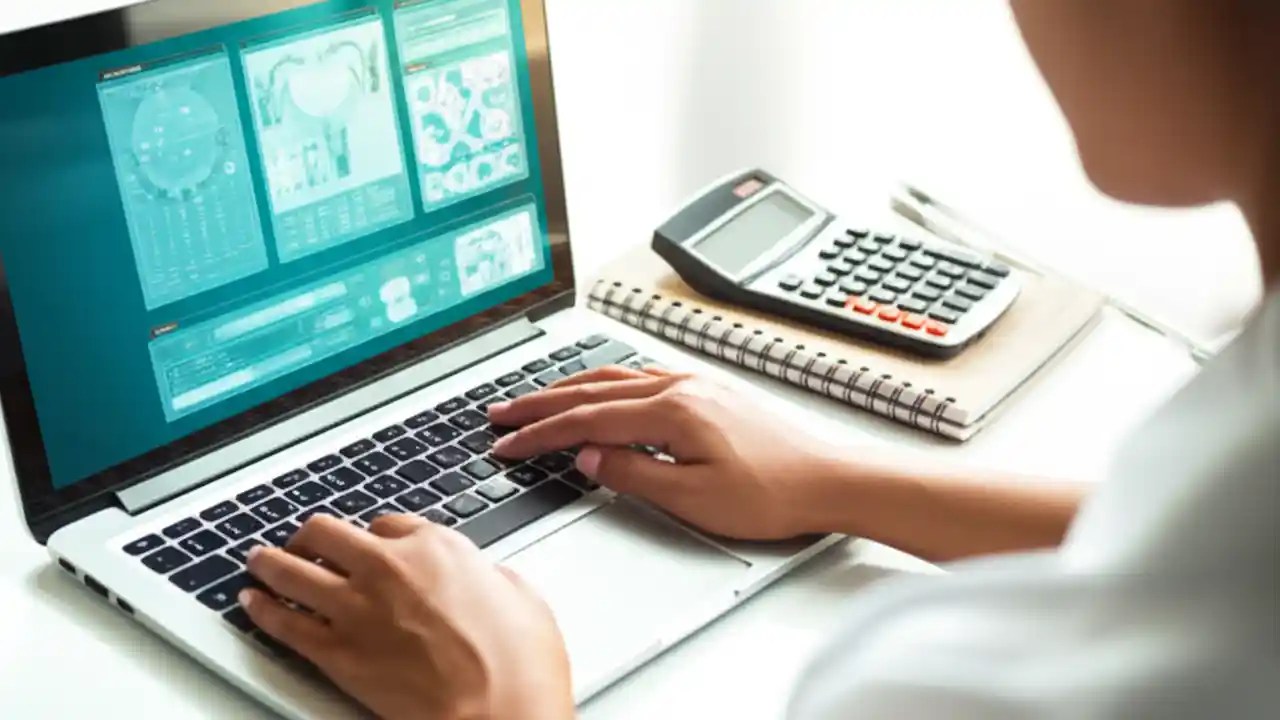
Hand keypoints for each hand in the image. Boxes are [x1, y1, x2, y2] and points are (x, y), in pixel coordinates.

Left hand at [240, 515, 573, 719]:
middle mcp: (389, 567)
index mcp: (437, 547)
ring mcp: (356, 609)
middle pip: (328, 534)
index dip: (375, 536)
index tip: (371, 545)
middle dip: (311, 536)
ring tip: (258, 561)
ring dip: (270, 562)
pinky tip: (252, 603)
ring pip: (292, 570)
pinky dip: (262, 610)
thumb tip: (486, 580)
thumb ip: (492, 578)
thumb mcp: (522, 597)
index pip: (387, 525)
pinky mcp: (336, 654)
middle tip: (304, 542)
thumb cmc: (519, 666)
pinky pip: (283, 622)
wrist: (498, 715)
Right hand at [488, 366, 842, 540]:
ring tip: (536, 399)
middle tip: (500, 413)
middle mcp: (680, 386)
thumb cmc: (773, 493)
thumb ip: (633, 473)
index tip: (506, 444)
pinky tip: (603, 390)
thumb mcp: (694, 498)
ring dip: (570, 388)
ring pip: (616, 378)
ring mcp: (696, 383)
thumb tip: (588, 457)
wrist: (831, 477)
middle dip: (540, 402)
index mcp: (672, 410)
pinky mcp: (710, 390)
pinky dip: (608, 384)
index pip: (586, 420)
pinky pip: (643, 378)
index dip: (540, 434)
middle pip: (592, 389)